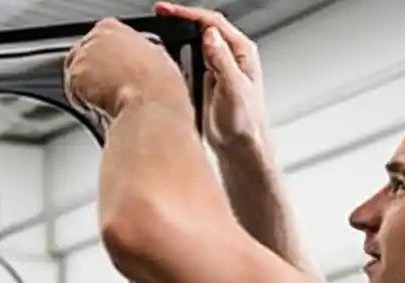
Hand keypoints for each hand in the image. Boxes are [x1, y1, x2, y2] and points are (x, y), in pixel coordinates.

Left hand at [64, 18, 190, 120]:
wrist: (149, 102)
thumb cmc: (158, 83)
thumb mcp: (153, 56)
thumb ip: (135, 52)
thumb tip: (136, 61)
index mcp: (112, 28)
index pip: (97, 41)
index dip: (103, 60)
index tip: (110, 72)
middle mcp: (93, 38)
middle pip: (82, 56)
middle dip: (92, 74)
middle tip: (107, 90)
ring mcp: (82, 58)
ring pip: (76, 74)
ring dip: (87, 88)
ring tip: (106, 101)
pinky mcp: (75, 78)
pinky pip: (74, 92)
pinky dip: (84, 102)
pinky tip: (101, 106)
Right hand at [155, 3, 269, 153]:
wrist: (240, 147)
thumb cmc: (246, 123)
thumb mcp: (234, 89)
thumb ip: (222, 60)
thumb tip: (209, 36)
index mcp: (242, 52)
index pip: (213, 23)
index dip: (188, 14)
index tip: (166, 11)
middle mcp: (230, 56)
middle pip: (202, 28)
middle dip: (179, 20)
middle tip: (158, 16)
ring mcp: (217, 66)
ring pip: (193, 42)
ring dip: (177, 37)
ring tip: (158, 34)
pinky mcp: (207, 79)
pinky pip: (189, 60)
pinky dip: (176, 55)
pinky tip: (165, 58)